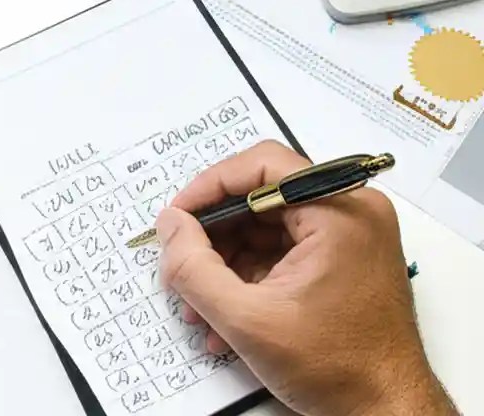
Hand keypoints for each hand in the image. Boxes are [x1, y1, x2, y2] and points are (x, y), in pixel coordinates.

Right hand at [155, 141, 454, 415]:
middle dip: (213, 236)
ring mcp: (350, 238)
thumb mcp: (247, 319)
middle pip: (260, 198)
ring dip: (226, 262)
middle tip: (181, 262)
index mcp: (341, 212)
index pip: (262, 166)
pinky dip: (249, 276)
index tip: (177, 217)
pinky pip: (283, 251)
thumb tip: (169, 225)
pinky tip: (225, 313)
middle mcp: (352, 214)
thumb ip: (194, 267)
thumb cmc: (340, 369)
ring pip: (266, 228)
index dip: (209, 187)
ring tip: (199, 303)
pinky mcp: (343, 261)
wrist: (387, 412)